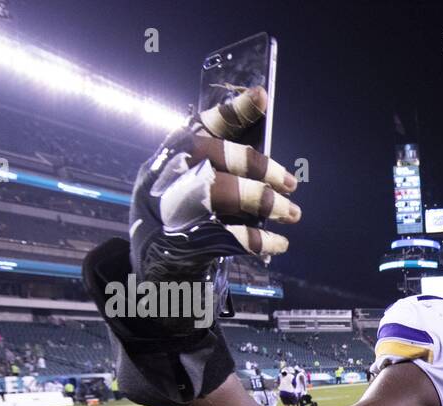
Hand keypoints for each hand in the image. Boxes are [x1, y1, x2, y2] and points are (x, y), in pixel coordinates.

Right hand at [129, 85, 299, 293]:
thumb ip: (218, 171)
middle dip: (259, 167)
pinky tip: (280, 243)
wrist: (151, 271)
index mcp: (171, 158)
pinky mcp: (184, 242)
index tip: (261, 96)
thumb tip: (266, 161)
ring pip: (218, 192)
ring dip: (264, 201)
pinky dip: (261, 239)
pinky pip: (228, 235)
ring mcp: (172, 209)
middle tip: (290, 183)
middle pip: (212, 156)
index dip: (232, 111)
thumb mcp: (187, 187)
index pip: (202, 126)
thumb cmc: (181, 222)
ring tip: (291, 213)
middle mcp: (166, 177)